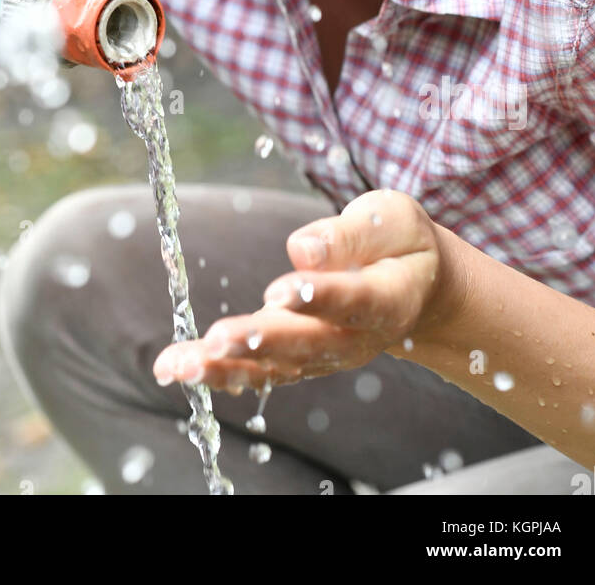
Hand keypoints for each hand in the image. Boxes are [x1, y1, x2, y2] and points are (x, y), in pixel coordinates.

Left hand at [152, 189, 464, 392]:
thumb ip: (349, 235)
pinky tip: (179, 368)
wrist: (418, 285)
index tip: (278, 291)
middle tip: (214, 341)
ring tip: (176, 365)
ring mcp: (326, 356)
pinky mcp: (301, 359)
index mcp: (387, 299)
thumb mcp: (390, 220)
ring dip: (223, 368)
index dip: (316, 296)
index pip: (351, 299)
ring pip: (274, 368)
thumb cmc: (399, 242)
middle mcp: (355, 339)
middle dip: (257, 344)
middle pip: (304, 345)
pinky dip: (220, 373)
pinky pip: (261, 372)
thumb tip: (301, 249)